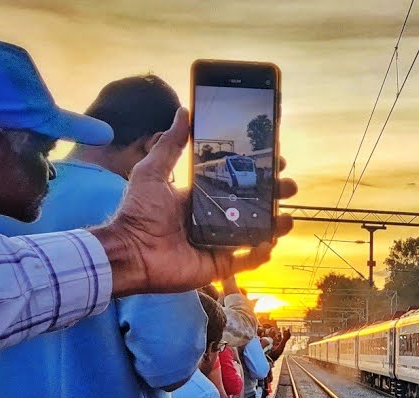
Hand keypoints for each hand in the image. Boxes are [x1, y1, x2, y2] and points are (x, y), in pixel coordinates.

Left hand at [91, 108, 298, 296]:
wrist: (130, 251)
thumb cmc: (137, 212)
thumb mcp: (152, 171)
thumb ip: (170, 144)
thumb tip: (183, 111)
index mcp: (200, 197)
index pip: (235, 182)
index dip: (256, 172)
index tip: (275, 160)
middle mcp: (212, 219)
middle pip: (252, 206)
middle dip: (273, 196)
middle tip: (288, 187)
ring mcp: (218, 243)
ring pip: (255, 233)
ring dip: (274, 225)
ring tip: (286, 218)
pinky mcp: (219, 264)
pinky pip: (246, 261)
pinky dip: (260, 254)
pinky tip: (269, 243)